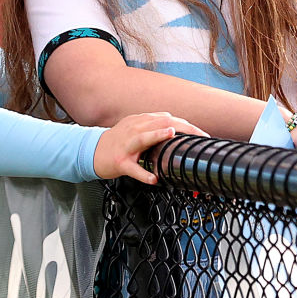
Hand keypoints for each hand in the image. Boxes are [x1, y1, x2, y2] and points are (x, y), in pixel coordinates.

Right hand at [94, 112, 208, 183]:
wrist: (92, 151)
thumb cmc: (118, 141)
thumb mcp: (135, 127)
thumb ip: (153, 124)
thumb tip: (175, 123)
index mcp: (140, 122)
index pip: (168, 119)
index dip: (187, 125)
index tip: (204, 134)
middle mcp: (134, 130)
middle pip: (160, 123)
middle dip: (182, 128)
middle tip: (200, 135)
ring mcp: (126, 146)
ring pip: (142, 138)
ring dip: (157, 135)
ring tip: (171, 135)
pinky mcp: (119, 162)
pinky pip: (132, 168)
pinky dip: (143, 174)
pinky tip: (153, 179)